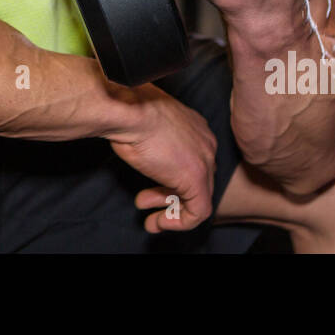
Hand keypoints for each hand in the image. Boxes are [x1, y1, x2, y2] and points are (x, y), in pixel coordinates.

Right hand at [107, 84, 216, 232]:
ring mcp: (205, 160)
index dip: (169, 178)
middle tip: (145, 201)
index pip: (193, 160)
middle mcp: (205, 142)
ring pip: (199, 197)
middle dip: (168, 195)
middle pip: (197, 178)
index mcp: (195, 127)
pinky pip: (198, 211)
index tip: (150, 185)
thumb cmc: (128, 113)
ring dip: (172, 213)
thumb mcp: (143, 125)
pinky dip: (179, 222)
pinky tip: (158, 222)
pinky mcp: (197, 179)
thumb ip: (151, 138)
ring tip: (152, 222)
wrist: (129, 112)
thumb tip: (142, 148)